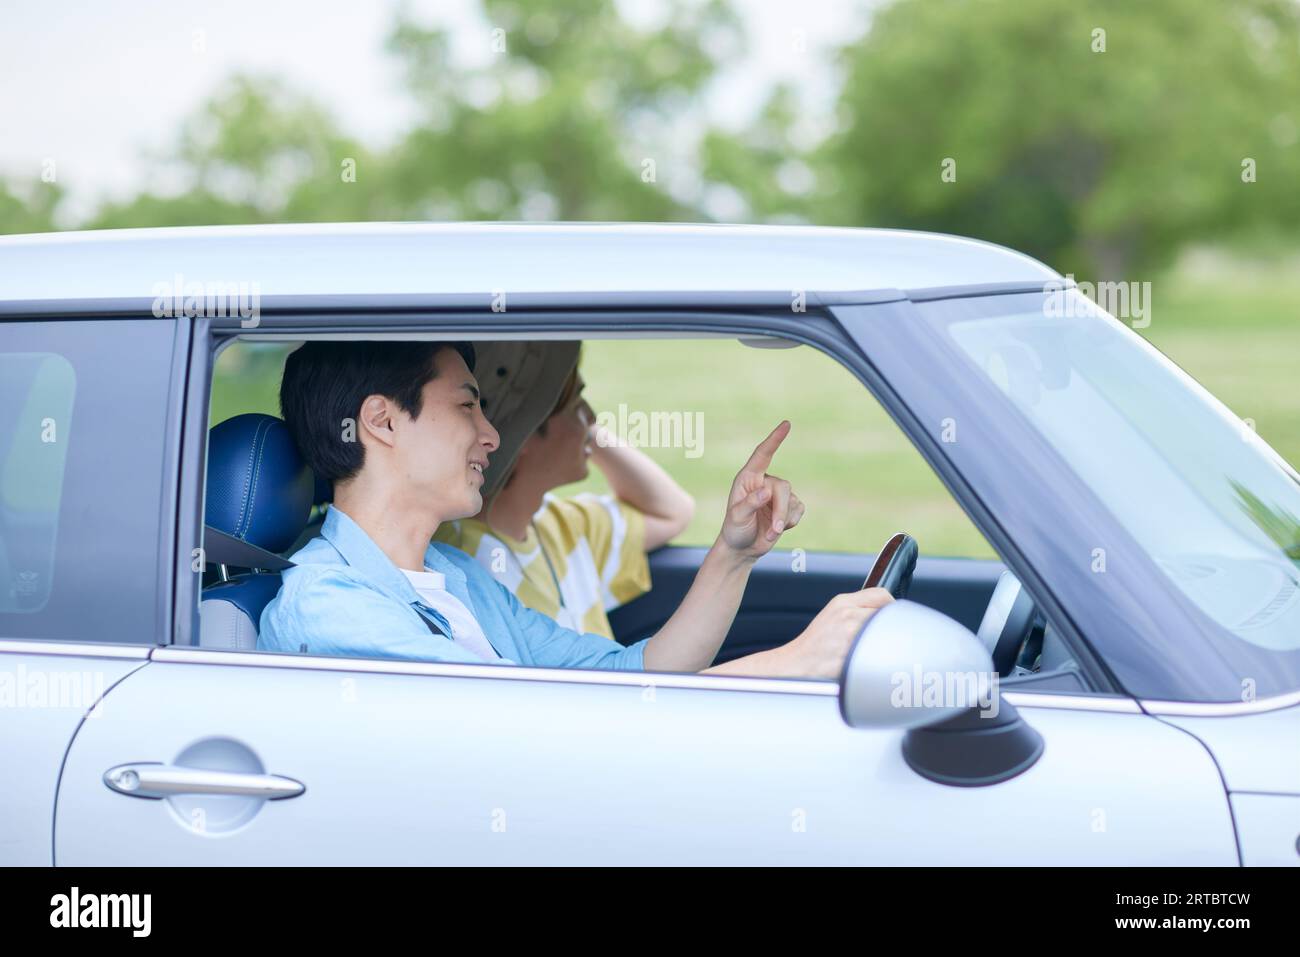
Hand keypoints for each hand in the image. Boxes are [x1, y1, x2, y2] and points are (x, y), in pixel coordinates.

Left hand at [718, 420, 805, 560]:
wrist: (743, 548)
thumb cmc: (735, 530)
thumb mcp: (737, 518)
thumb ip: (749, 503)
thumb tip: (766, 491)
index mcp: (748, 478)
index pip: (762, 455)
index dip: (774, 439)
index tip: (786, 424)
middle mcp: (764, 482)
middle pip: (783, 487)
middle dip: (780, 510)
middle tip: (774, 530)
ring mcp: (777, 494)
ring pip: (792, 501)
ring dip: (783, 520)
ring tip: (770, 533)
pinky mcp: (788, 507)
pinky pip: (799, 509)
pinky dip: (791, 522)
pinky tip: (778, 528)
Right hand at [783, 587, 894, 678]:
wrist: (795, 663)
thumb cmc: (814, 644)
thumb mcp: (832, 615)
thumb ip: (856, 609)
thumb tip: (885, 612)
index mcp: (842, 602)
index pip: (881, 594)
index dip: (891, 606)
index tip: (893, 617)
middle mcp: (846, 614)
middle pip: (887, 614)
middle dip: (890, 627)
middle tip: (886, 638)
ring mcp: (849, 633)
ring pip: (885, 633)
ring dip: (884, 644)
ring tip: (874, 652)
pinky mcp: (850, 653)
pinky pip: (876, 652)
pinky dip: (877, 658)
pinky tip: (868, 661)